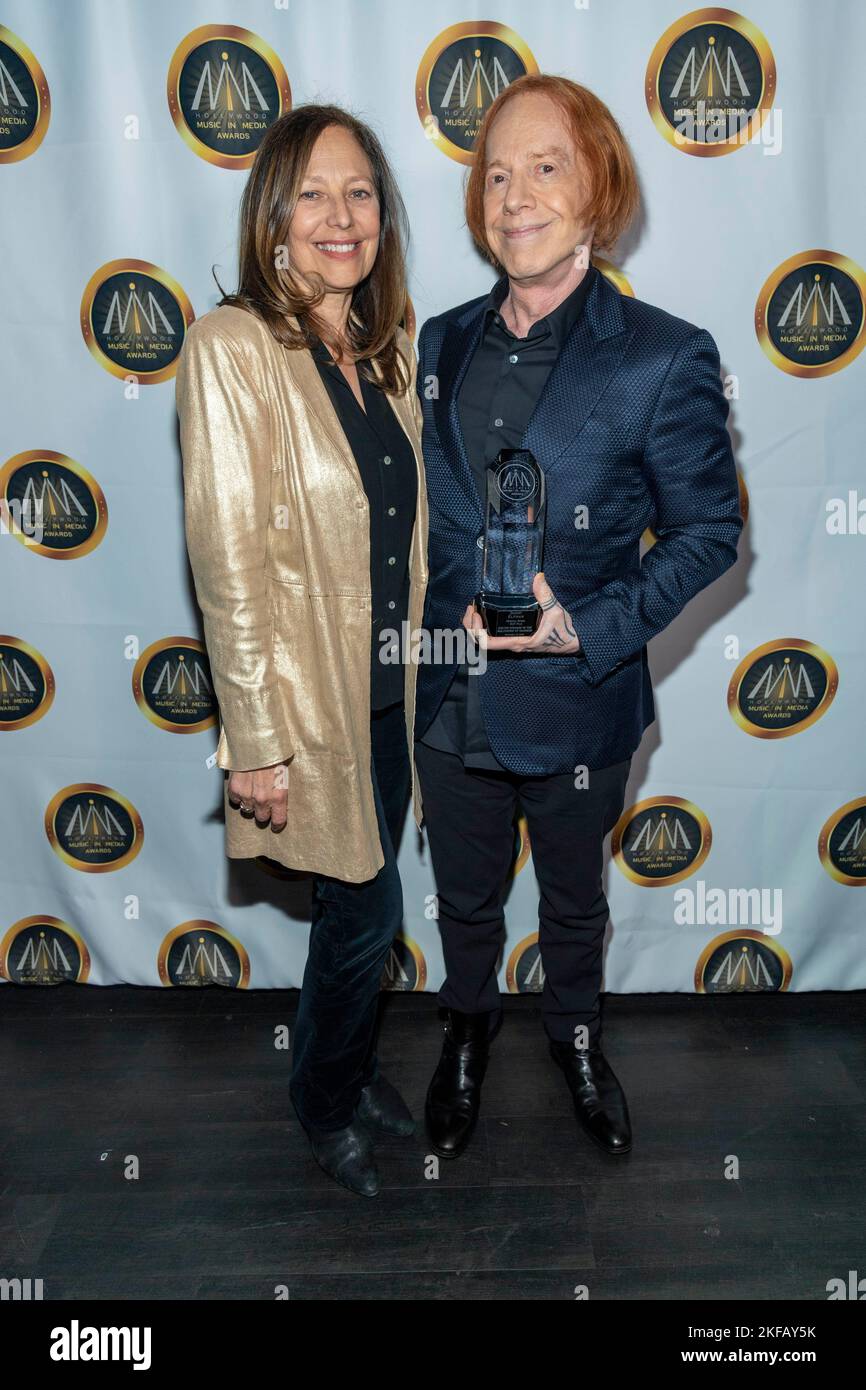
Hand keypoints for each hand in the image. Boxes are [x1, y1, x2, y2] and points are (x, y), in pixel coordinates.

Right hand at [227, 760, 288, 829]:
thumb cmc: (274, 753)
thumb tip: (280, 798)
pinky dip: (238, 795)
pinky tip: (243, 787)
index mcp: (279, 796)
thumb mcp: (285, 771)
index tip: (276, 824)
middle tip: (264, 803)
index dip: (277, 823)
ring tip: (252, 793)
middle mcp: (263, 799)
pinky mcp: (234, 789)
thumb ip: (281, 788)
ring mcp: (247, 795)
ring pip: (247, 810)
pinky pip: (235, 800)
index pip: (279, 820)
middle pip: (261, 817)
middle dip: (263, 812)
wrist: (256, 741)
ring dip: (250, 804)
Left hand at [462, 571, 581, 655]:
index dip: (475, 630)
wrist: (571, 642)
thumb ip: (546, 595)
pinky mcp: (514, 638)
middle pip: (481, 642)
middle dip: (471, 626)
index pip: (487, 643)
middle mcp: (511, 644)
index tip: (476, 612)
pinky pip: (493, 636)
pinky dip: (484, 626)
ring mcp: (512, 642)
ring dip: (475, 626)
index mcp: (518, 641)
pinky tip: (485, 612)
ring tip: (475, 608)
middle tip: (472, 607)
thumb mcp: (555, 611)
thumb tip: (537, 577)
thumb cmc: (563, 631)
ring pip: (485, 639)